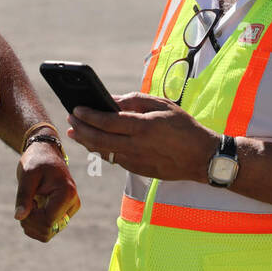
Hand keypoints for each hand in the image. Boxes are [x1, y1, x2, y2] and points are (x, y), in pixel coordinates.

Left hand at [13, 139, 80, 242]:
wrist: (45, 153)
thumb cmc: (36, 161)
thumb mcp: (27, 175)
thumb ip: (23, 196)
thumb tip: (19, 217)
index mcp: (67, 192)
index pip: (48, 221)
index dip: (31, 217)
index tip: (26, 202)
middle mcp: (73, 203)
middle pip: (48, 230)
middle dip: (30, 222)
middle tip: (25, 203)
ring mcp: (69, 210)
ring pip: (47, 233)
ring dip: (32, 224)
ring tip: (29, 204)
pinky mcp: (64, 214)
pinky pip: (48, 230)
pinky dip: (35, 224)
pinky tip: (32, 208)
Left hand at [67, 92, 217, 182]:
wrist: (201, 157)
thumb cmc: (183, 126)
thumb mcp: (162, 105)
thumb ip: (135, 101)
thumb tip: (110, 100)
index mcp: (143, 126)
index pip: (107, 121)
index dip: (88, 115)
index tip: (75, 109)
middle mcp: (137, 145)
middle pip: (99, 139)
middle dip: (81, 129)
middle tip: (70, 120)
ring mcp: (137, 160)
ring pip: (103, 152)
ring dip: (86, 142)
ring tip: (75, 132)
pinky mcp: (138, 170)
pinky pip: (114, 160)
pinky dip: (101, 150)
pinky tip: (94, 143)